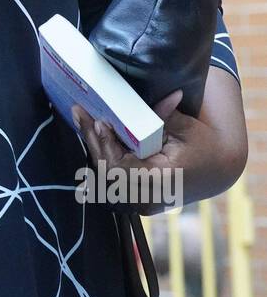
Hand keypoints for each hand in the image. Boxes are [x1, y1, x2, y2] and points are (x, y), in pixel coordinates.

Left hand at [71, 89, 217, 214]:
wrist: (216, 170)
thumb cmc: (204, 148)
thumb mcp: (187, 129)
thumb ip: (168, 115)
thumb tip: (168, 95)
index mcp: (160, 182)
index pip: (120, 168)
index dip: (106, 145)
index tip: (99, 122)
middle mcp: (147, 198)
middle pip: (107, 173)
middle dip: (93, 141)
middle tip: (80, 114)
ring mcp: (140, 202)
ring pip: (105, 178)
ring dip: (94, 148)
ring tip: (82, 120)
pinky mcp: (136, 198)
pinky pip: (111, 179)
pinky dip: (101, 156)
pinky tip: (93, 135)